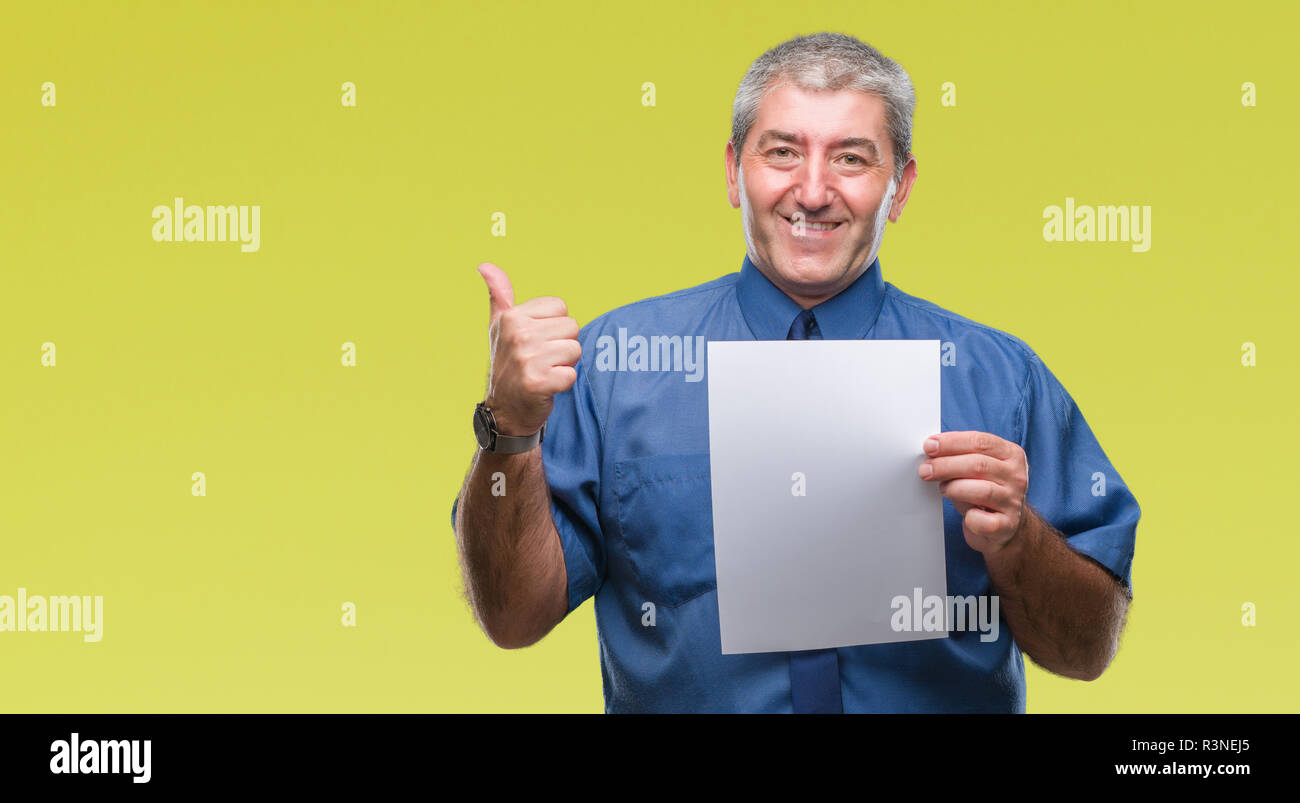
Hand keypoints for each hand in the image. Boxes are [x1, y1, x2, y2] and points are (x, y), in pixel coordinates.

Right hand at [478, 262, 580, 435]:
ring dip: (564, 364)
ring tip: (544, 371)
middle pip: (571, 328)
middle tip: (541, 360)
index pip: (560, 308)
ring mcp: (528, 359)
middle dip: (561, 345)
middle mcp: (518, 335)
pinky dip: (563, 384)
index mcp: (512, 317)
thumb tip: (485, 265)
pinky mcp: (539, 383)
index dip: (554, 327)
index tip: (536, 341)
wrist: (504, 410)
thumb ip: (499, 295)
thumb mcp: (499, 326)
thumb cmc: (507, 363)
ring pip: (575, 350)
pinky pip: (572, 375)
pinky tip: (546, 387)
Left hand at [918, 431, 1029, 554]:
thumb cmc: (984, 490)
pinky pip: (981, 520)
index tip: (929, 446)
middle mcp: (1016, 476)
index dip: (951, 442)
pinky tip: (966, 514)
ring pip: (981, 491)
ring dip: (954, 488)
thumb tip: (931, 449)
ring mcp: (1013, 501)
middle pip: (978, 465)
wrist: (1004, 525)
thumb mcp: (976, 467)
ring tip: (943, 489)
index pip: (980, 442)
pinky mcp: (1007, 525)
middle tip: (925, 470)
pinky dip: (968, 518)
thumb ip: (960, 455)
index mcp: (1011, 454)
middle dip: (945, 465)